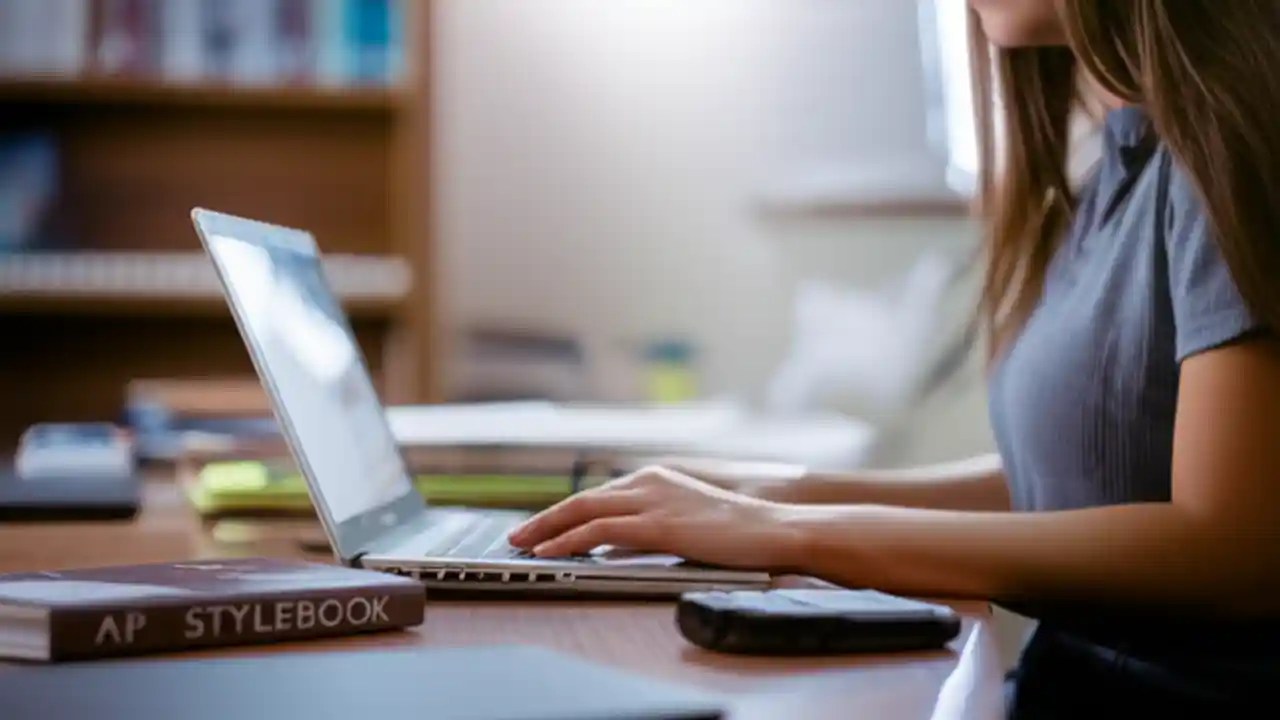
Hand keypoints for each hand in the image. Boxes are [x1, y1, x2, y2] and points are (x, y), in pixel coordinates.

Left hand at [507, 466, 802, 569]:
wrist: (773, 529)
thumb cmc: (738, 533)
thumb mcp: (686, 521)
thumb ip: (649, 525)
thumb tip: (613, 544)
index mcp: (656, 477)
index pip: (598, 495)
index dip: (565, 512)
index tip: (540, 526)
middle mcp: (648, 481)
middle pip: (582, 499)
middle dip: (544, 518)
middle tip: (516, 535)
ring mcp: (652, 500)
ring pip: (583, 511)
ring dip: (546, 529)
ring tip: (521, 545)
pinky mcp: (657, 523)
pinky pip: (599, 530)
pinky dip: (568, 540)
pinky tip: (550, 551)